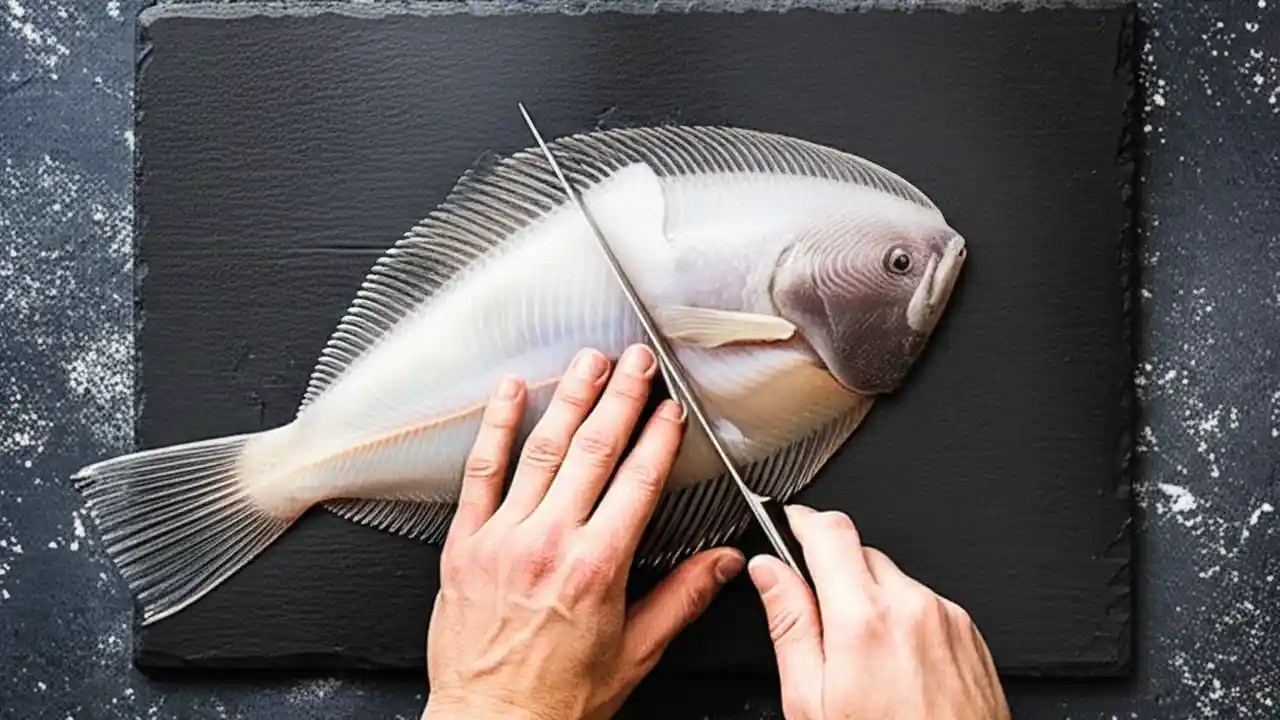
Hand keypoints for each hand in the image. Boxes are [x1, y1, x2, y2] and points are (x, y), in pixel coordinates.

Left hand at [423, 344, 745, 719]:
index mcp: (598, 567)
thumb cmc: (559, 696)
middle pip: (593, 452)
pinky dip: (497, 427)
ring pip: (542, 451)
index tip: (671, 407)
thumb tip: (724, 562)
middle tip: (637, 360)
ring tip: (589, 360)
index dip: (659, 436)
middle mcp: (551, 542)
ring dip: (570, 398)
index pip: (638, 481)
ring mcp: (503, 537)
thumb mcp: (637, 651)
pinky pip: (481, 473)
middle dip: (621, 398)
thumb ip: (684, 598)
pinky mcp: (465, 543)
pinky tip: (511, 393)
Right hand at [748, 506, 1008, 719]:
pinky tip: (899, 672)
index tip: (788, 528)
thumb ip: (789, 624)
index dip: (800, 522)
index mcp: (864, 620)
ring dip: (871, 602)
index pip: (829, 530)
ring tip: (867, 665)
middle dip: (834, 577)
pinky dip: (904, 623)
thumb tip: (768, 572)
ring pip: (893, 581)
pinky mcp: (969, 634)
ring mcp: (947, 619)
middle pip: (860, 554)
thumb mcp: (811, 701)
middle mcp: (912, 608)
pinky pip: (925, 606)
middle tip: (823, 630)